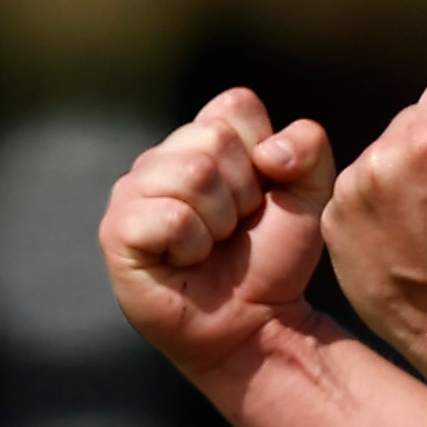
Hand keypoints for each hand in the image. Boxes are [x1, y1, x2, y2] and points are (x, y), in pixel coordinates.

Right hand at [99, 88, 335, 379]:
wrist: (256, 321)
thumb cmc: (272, 257)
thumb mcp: (310, 195)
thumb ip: (307, 148)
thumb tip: (269, 150)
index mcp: (201, 139)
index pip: (235, 105)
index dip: (266, 155)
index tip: (262, 196)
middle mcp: (160, 158)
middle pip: (213, 139)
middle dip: (244, 192)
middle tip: (235, 227)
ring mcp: (132, 193)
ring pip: (193, 174)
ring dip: (221, 221)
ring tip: (212, 244)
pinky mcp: (117, 232)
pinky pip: (170, 216)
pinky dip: (194, 245)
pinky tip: (187, 262)